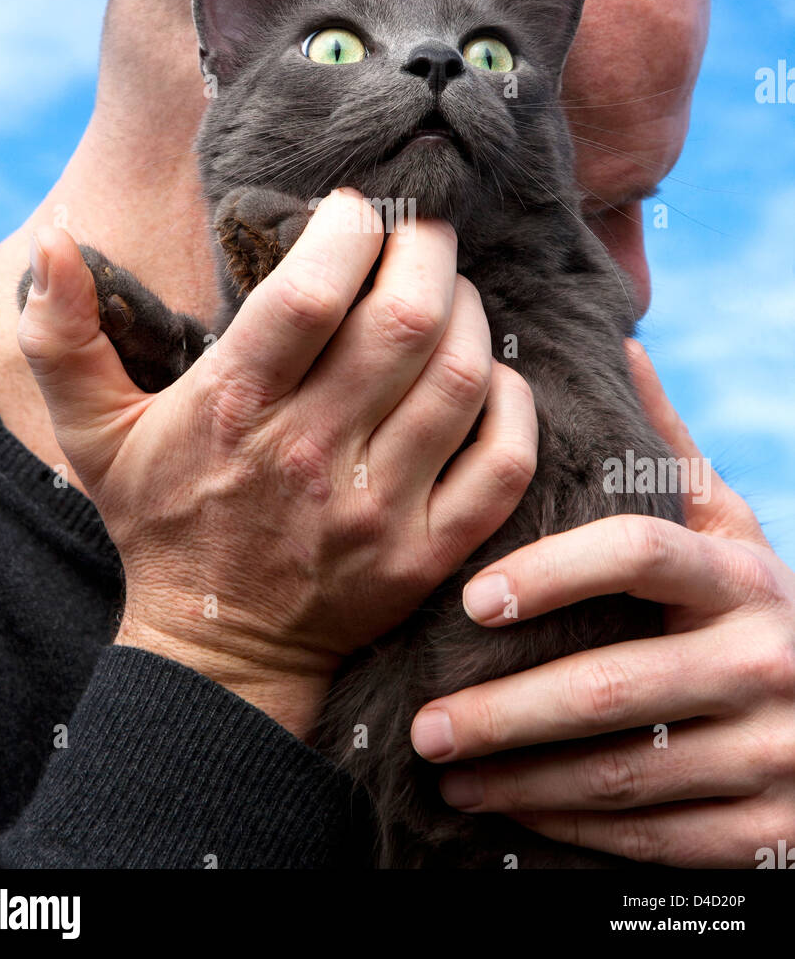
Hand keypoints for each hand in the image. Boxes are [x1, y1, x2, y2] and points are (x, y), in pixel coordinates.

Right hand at [17, 190, 536, 739]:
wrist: (215, 653)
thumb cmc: (160, 521)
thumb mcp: (92, 431)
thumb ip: (63, 336)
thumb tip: (50, 242)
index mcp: (234, 412)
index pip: (311, 295)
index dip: (349, 229)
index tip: (354, 207)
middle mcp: (311, 457)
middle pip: (406, 320)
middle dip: (426, 249)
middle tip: (419, 229)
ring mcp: (378, 511)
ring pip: (461, 377)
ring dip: (468, 311)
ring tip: (447, 290)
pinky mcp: (428, 554)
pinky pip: (504, 461)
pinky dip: (512, 402)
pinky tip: (486, 373)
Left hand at [411, 340, 794, 866]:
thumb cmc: (750, 609)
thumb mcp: (728, 530)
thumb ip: (669, 452)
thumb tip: (621, 344)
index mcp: (741, 575)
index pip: (637, 553)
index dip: (549, 572)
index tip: (470, 596)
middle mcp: (765, 660)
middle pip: (610, 685)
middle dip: (501, 710)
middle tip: (425, 720)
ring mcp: (771, 753)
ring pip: (620, 775)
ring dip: (516, 777)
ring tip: (442, 766)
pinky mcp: (766, 832)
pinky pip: (649, 839)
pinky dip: (567, 828)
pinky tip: (508, 813)